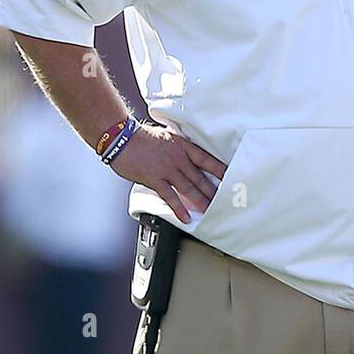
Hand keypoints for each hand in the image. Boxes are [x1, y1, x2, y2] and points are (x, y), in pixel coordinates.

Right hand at [108, 123, 226, 223]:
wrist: (122, 138)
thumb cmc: (142, 137)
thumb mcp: (168, 137)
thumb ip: (179, 149)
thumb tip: (188, 157)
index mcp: (184, 147)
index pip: (207, 160)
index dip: (220, 170)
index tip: (231, 178)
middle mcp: (179, 159)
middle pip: (200, 177)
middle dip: (213, 191)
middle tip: (224, 200)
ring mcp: (167, 170)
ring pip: (189, 188)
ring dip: (200, 201)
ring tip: (209, 210)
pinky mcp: (155, 179)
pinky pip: (169, 197)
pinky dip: (178, 208)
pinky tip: (185, 217)